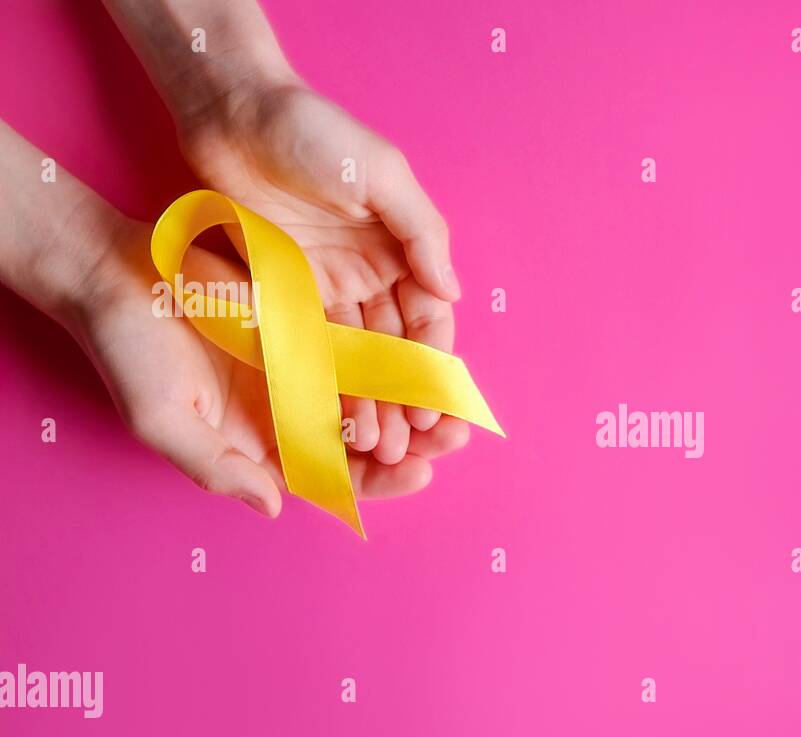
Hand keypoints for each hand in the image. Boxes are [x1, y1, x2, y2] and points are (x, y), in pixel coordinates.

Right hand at [70, 215, 469, 518]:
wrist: (113, 274)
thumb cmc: (129, 353)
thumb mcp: (162, 418)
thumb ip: (217, 467)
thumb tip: (275, 506)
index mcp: (261, 447)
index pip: (332, 478)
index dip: (377, 481)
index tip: (417, 472)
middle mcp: (289, 414)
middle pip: (365, 442)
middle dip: (414, 443)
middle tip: (454, 437)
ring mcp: (303, 369)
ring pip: (373, 394)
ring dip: (415, 400)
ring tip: (456, 400)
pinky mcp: (308, 323)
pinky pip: (362, 343)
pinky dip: (395, 351)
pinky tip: (429, 350)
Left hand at [178, 80, 461, 465]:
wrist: (232, 113)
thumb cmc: (314, 133)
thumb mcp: (382, 173)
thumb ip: (422, 233)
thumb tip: (453, 293)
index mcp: (402, 249)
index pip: (427, 320)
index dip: (432, 366)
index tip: (433, 409)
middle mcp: (370, 274)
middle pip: (393, 349)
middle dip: (401, 397)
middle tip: (403, 444)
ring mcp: (325, 287)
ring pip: (353, 357)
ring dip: (365, 400)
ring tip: (370, 444)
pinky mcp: (282, 292)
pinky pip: (306, 347)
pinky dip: (320, 383)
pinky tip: (328, 417)